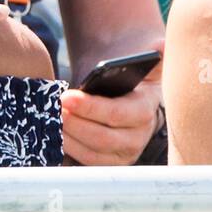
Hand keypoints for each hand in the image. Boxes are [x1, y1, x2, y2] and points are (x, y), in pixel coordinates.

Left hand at [60, 43, 163, 164]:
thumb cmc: (133, 84)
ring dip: (68, 138)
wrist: (131, 106)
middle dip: (74, 123)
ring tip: (51, 120)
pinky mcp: (107, 165)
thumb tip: (160, 46)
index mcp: (144, 112)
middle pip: (101, 138)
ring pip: (90, 153)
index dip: (90, 107)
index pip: (117, 114)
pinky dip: (68, 151)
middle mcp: (136, 139)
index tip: (67, 96)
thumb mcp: (146, 68)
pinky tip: (55, 136)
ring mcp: (122, 156)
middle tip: (55, 109)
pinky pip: (85, 163)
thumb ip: (154, 56)